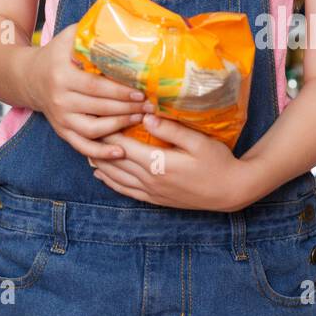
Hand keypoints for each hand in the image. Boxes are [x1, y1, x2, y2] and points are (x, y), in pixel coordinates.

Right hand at [25, 23, 152, 160]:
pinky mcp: (62, 130)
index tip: (141, 91)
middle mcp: (59, 98)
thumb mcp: (68, 37)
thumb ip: (90, 34)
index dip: (119, 91)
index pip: (95, 85)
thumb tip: (124, 27)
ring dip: (119, 126)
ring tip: (140, 118)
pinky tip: (120, 152)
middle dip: (127, 108)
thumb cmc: (57, 54)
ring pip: (92, 129)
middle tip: (150, 106)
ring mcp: (60, 117)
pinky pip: (81, 146)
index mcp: (62, 74)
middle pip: (98, 107)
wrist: (28, 77)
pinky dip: (100, 152)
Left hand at [88, 114, 256, 210]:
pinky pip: (126, 191)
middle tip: (85, 128)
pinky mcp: (156, 200)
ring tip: (87, 148)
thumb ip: (171, 129)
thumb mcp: (199, 141)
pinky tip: (102, 174)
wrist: (231, 190)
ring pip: (116, 177)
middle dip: (98, 146)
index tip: (98, 116)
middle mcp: (150, 180)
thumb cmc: (218, 162)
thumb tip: (146, 116)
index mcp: (158, 163)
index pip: (123, 145)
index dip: (108, 131)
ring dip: (100, 163)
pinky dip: (111, 182)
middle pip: (115, 161)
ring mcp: (152, 192)